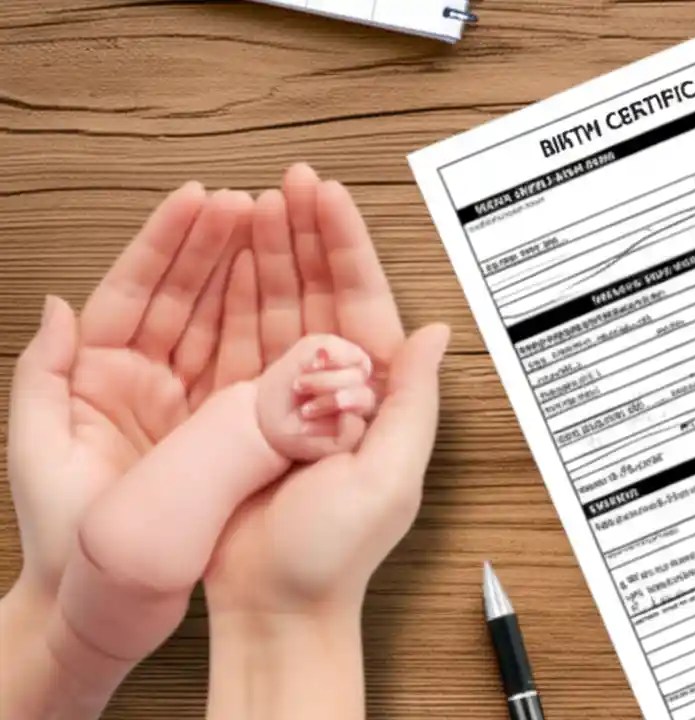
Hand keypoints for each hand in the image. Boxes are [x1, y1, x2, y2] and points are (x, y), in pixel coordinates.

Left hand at [1, 184, 253, 715]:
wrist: (104, 599)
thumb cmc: (63, 534)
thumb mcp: (36, 449)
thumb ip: (41, 374)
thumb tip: (59, 307)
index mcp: (98, 373)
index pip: (135, 290)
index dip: (167, 243)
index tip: (199, 200)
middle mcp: (148, 378)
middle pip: (187, 295)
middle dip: (218, 245)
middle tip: (252, 202)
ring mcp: (190, 401)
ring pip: (224, 321)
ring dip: (248, 275)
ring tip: (276, 231)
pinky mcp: (225, 430)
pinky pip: (249, 367)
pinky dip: (269, 330)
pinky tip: (290, 295)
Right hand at [203, 165, 447, 718]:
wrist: (276, 604)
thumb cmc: (337, 551)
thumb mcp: (392, 475)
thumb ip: (414, 401)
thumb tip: (443, 333)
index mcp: (375, 392)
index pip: (361, 299)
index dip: (344, 245)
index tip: (328, 195)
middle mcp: (331, 385)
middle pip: (316, 290)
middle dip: (303, 234)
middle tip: (287, 181)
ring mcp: (284, 395)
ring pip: (274, 305)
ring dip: (265, 254)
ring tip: (252, 204)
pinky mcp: (242, 411)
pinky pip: (234, 340)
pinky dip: (228, 297)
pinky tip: (223, 259)